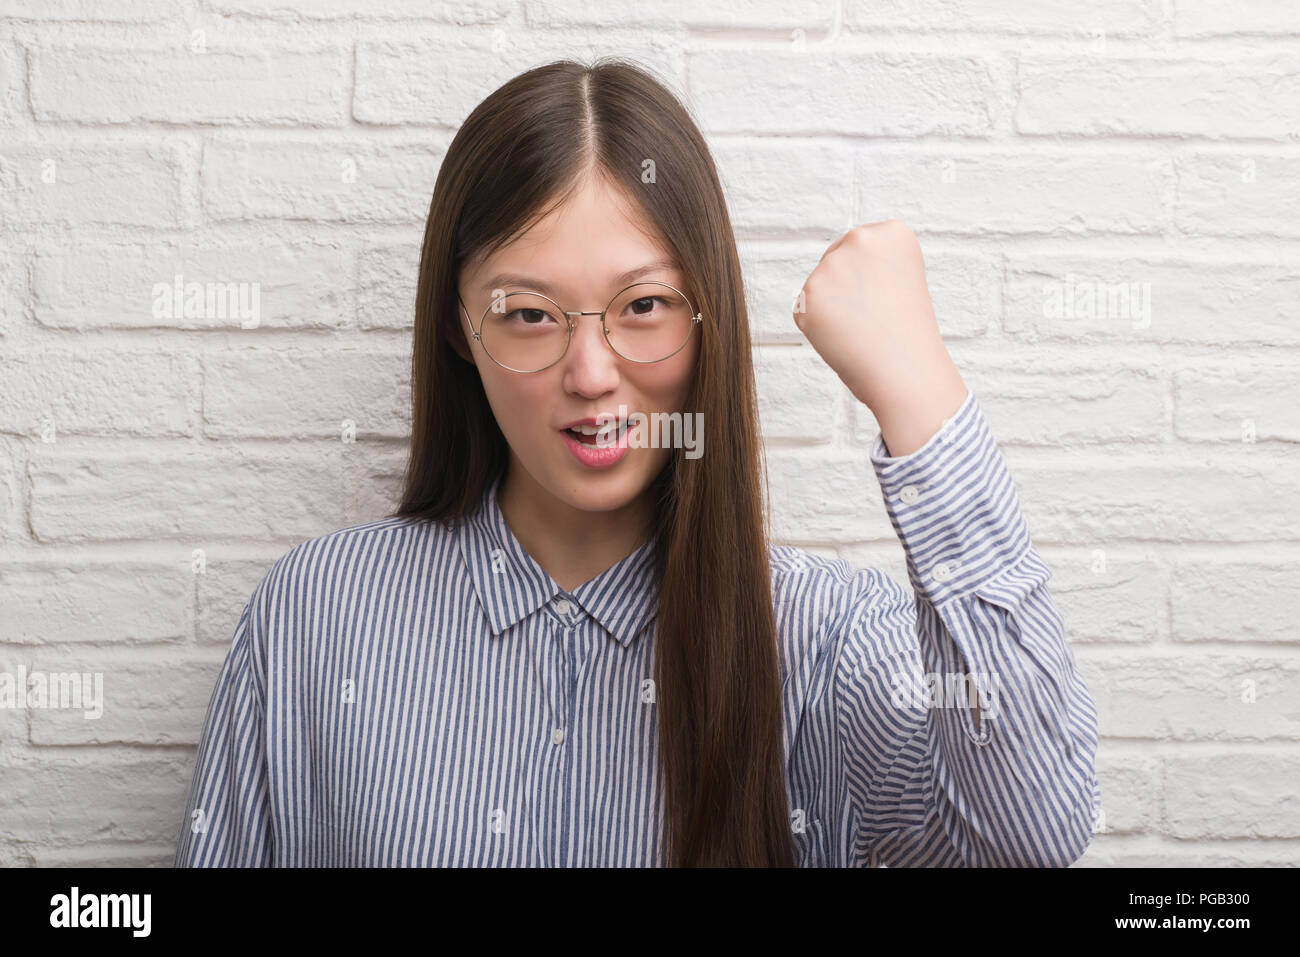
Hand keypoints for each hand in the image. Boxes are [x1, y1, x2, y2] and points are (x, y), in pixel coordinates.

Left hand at [792, 220, 968, 456]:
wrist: (907, 371)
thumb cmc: (906, 334)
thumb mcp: (900, 281)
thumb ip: (867, 264)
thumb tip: (824, 275)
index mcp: (893, 232)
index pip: (860, 250)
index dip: (872, 282)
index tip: (890, 297)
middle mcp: (861, 239)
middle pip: (835, 262)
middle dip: (847, 291)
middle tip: (874, 316)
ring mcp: (831, 266)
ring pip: (818, 288)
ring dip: (832, 309)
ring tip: (861, 328)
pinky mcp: (808, 295)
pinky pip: (804, 310)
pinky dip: (817, 328)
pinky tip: (843, 337)